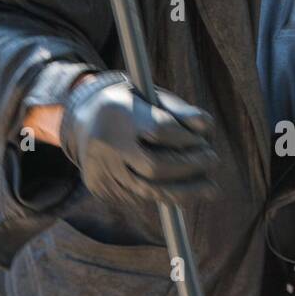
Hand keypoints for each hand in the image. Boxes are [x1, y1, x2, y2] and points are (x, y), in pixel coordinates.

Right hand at [60, 72, 216, 210]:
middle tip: (213, 162)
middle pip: (154, 167)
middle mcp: (105, 143)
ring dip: (184, 192)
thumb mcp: (152, 97)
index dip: (186, 139)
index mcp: (117, 112)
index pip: (159, 130)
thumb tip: (207, 127)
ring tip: (209, 188)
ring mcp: (99, 169)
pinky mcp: (99, 187)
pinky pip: (138, 198)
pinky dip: (163, 195)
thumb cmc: (129, 105)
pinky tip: (180, 188)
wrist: (82, 118)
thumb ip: (181, 110)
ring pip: (148, 191)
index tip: (203, 142)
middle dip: (189, 169)